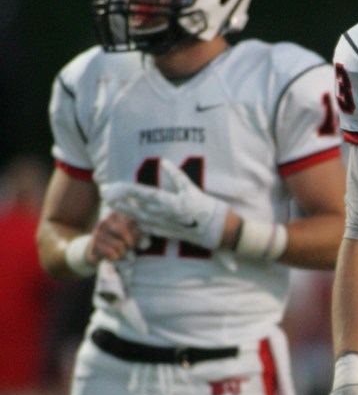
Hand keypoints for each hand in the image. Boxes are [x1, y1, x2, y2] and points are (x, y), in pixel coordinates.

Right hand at [89, 209, 143, 263]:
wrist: (95, 251)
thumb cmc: (116, 242)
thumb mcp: (128, 236)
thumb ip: (137, 236)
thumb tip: (145, 243)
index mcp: (114, 216)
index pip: (131, 221)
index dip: (136, 234)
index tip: (135, 241)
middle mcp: (104, 221)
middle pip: (124, 230)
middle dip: (130, 243)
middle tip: (129, 248)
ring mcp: (97, 232)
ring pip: (120, 245)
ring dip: (123, 253)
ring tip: (120, 253)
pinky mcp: (94, 244)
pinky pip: (112, 253)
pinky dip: (116, 257)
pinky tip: (113, 257)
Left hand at [101, 158, 227, 250]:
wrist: (215, 229)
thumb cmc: (204, 206)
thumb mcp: (190, 188)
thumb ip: (175, 175)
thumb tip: (164, 161)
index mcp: (166, 201)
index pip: (140, 194)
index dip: (124, 190)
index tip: (111, 187)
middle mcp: (160, 214)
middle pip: (133, 206)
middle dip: (118, 199)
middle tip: (104, 193)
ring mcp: (162, 225)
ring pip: (137, 218)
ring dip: (124, 210)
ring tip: (111, 204)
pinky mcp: (166, 232)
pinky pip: (147, 228)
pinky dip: (137, 223)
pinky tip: (129, 218)